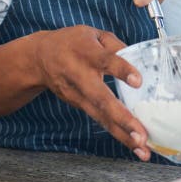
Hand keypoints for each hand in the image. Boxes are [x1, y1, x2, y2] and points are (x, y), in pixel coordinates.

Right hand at [33, 25, 150, 159]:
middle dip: (122, 118)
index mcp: (86, 52)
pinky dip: (118, 134)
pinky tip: (134, 144)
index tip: (137, 81)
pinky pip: (101, 121)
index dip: (121, 70)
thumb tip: (139, 57)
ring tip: (142, 148)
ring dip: (122, 135)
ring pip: (101, 117)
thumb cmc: (72, 43)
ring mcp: (78, 96)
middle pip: (101, 98)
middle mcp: (80, 76)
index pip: (105, 60)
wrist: (38, 59)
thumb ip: (115, 44)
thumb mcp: (92, 34)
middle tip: (140, 134)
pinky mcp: (80, 106)